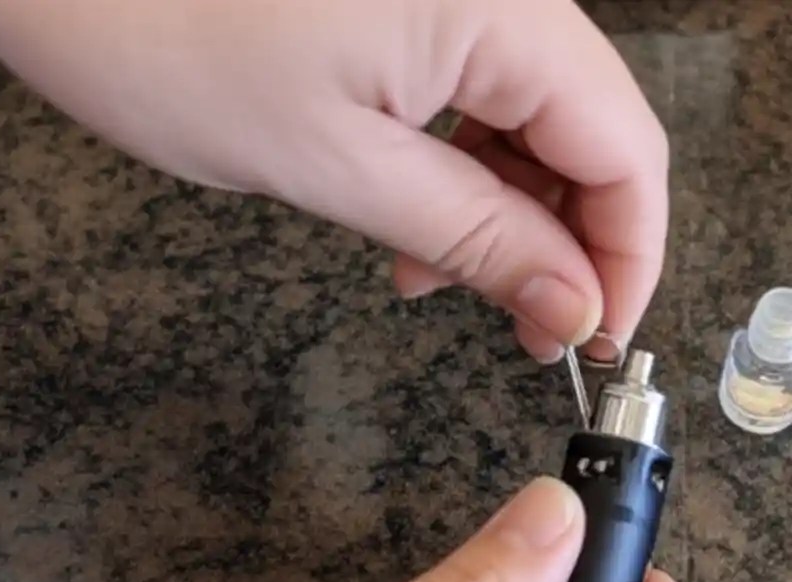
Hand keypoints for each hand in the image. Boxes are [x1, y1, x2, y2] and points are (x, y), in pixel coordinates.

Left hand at [0, 0, 668, 361]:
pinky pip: (487, 95)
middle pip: (595, 135)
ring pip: (543, 122)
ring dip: (511, 212)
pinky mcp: (425, 3)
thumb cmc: (162, 28)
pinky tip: (416, 221)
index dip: (628, 258)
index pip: (625, 151)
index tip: (598, 338)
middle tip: (521, 323)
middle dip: (568, 242)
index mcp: (500, 10)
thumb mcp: (337, 165)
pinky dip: (468, 168)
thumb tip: (573, 306)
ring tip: (435, 275)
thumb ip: (476, 238)